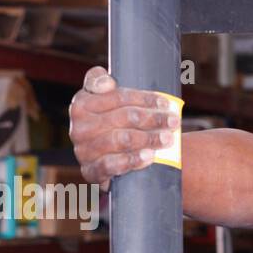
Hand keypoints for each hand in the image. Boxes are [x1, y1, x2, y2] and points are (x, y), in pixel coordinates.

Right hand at [68, 66, 179, 186]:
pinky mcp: (91, 171)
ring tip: (168, 138)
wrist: (103, 161)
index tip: (165, 103)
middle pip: (124, 118)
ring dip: (149, 138)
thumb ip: (99, 81)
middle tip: (173, 122)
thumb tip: (108, 83)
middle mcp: (79, 127)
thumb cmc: (109, 125)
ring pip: (121, 139)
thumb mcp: (102, 100)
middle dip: (153, 119)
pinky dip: (133, 160)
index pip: (118, 97)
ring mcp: (84, 150)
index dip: (145, 99)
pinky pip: (113, 165)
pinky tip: (150, 156)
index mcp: (81, 104)